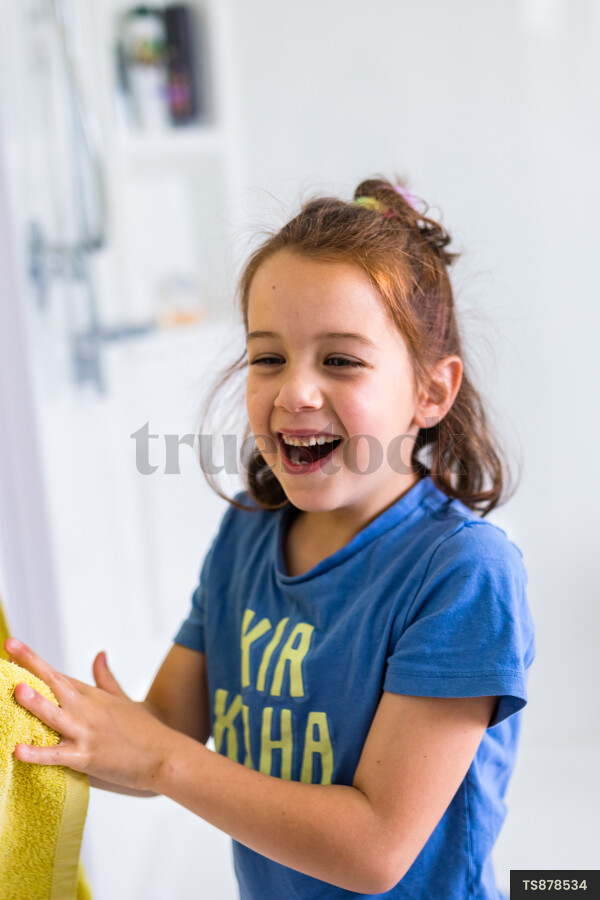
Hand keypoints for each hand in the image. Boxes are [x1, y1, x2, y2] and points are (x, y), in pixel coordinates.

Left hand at [5, 637, 173, 792]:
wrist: (167, 755)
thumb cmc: (146, 729)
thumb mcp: (124, 698)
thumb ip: (106, 677)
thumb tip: (99, 653)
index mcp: (93, 695)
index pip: (57, 674)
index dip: (33, 660)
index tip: (12, 645)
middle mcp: (87, 709)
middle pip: (54, 683)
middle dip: (30, 664)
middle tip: (9, 646)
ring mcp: (86, 733)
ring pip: (55, 715)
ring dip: (36, 703)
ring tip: (17, 690)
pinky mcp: (87, 757)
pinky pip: (58, 756)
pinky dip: (38, 754)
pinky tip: (18, 750)